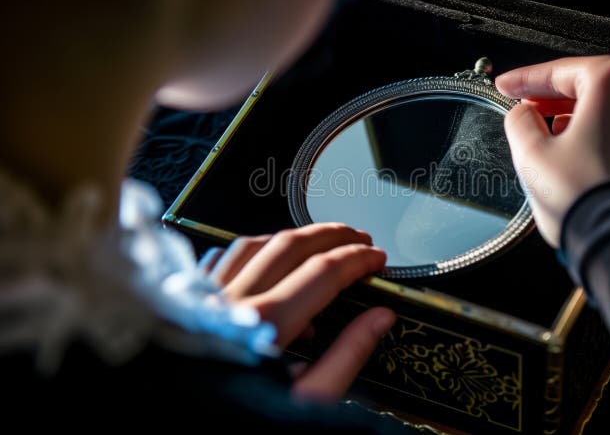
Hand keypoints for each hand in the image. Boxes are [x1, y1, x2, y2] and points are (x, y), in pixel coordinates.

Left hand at [200, 223, 394, 401]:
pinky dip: (249, 253)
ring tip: (317, 243)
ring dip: (292, 239)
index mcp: (265, 326)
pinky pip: (218, 260)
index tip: (376, 259)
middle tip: (357, 238)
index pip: (323, 272)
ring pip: (252, 245)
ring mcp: (204, 300)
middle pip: (290, 246)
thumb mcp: (307, 402)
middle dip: (331, 236)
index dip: (356, 259)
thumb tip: (380, 318)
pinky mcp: (186, 306)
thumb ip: (346, 355)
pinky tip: (264, 259)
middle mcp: (231, 303)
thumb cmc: (243, 422)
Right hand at [496, 56, 609, 246]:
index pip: (559, 71)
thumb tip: (522, 115)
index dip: (525, 79)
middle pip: (589, 87)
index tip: (505, 86)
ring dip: (577, 118)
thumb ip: (519, 122)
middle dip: (553, 98)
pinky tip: (579, 156)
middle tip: (524, 107)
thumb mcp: (531, 154)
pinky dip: (601, 138)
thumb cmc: (585, 196)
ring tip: (548, 135)